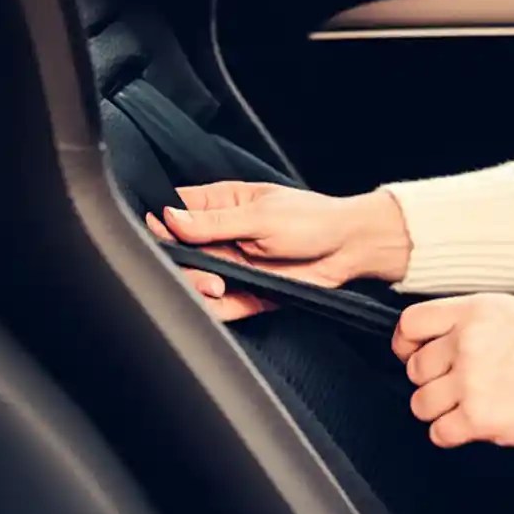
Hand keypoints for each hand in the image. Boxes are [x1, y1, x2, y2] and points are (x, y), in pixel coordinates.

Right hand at [145, 181, 410, 320]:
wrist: (350, 249)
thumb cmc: (312, 220)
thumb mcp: (260, 217)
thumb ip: (213, 222)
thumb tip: (168, 217)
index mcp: (219, 204)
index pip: (173, 212)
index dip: (162, 226)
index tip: (166, 239)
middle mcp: (220, 235)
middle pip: (178, 253)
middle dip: (183, 266)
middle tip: (204, 273)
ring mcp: (231, 264)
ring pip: (194, 281)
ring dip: (199, 288)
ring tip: (218, 287)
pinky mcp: (245, 290)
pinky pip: (220, 304)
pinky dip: (217, 308)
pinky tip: (224, 301)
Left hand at [392, 294, 513, 449]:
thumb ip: (481, 325)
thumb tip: (453, 344)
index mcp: (476, 311)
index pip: (412, 322)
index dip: (407, 343)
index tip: (413, 354)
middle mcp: (466, 343)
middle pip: (416, 367)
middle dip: (432, 380)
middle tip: (455, 388)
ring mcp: (470, 381)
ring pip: (421, 402)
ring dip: (438, 409)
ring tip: (464, 410)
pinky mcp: (479, 418)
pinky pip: (439, 432)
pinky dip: (450, 434)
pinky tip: (470, 428)